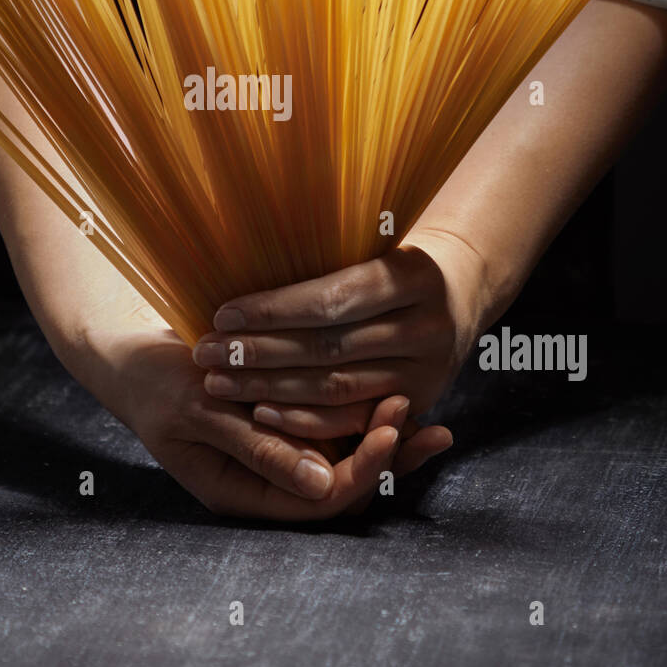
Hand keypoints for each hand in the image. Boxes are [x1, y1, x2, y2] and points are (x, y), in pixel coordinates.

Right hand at [60, 284, 413, 519]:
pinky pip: (330, 433)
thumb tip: (322, 485)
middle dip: (384, 459)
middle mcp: (264, 483)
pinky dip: (361, 416)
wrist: (129, 354)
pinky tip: (394, 395)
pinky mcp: (281, 425)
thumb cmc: (155, 381)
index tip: (392, 428)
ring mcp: (275, 455)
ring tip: (424, 413)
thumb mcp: (200, 412)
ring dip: (381, 440)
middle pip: (340, 489)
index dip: (361, 471)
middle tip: (422, 421)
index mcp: (239, 494)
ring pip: (341, 462)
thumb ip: (258, 449)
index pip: (318, 502)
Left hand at [189, 226, 489, 453]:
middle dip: (260, 354)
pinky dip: (305, 420)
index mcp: (413, 275)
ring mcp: (427, 371)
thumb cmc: (391, 261)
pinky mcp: (419, 402)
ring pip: (337, 388)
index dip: (273, 311)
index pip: (330, 300)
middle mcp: (426, 326)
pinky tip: (261, 412)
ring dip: (271, 389)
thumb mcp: (372, 246)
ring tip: (220, 382)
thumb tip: (236, 264)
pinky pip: (353, 419)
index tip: (222, 315)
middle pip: (329, 347)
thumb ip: (323, 262)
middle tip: (206, 354)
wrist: (460, 291)